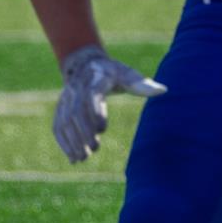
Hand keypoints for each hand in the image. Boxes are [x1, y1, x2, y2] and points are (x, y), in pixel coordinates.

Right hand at [53, 44, 164, 162]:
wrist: (85, 64)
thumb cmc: (112, 72)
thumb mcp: (127, 74)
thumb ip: (142, 84)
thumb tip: (163, 90)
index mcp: (95, 79)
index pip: (91, 96)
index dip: (94, 112)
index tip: (102, 129)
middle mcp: (76, 89)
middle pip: (75, 112)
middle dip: (83, 132)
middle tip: (94, 149)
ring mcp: (66, 99)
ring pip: (64, 121)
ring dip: (72, 141)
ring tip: (83, 158)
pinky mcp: (60, 108)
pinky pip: (58, 126)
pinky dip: (64, 143)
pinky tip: (73, 158)